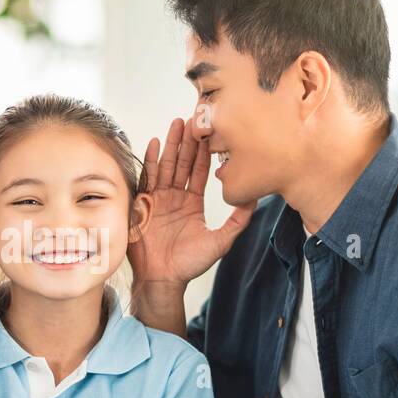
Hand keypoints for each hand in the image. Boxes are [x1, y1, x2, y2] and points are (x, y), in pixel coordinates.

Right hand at [128, 117, 254, 287]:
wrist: (162, 278)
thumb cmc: (190, 264)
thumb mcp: (220, 241)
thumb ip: (237, 221)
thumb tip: (255, 199)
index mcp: (192, 202)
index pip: (200, 171)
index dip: (205, 152)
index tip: (210, 132)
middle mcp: (175, 197)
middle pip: (182, 163)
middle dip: (187, 141)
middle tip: (193, 118)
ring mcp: (157, 199)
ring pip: (166, 165)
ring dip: (171, 145)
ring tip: (176, 124)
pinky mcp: (142, 204)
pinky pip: (147, 178)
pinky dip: (151, 160)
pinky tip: (156, 143)